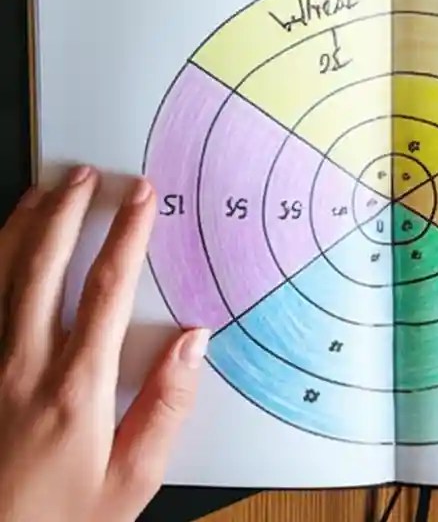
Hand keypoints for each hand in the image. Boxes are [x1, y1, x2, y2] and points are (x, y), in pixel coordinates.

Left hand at [0, 167, 206, 521]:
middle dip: (68, 212)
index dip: (126, 234)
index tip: (140, 197)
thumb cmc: (58, 521)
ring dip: (22, 225)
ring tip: (44, 190)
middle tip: (87, 175)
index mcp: (75, 389)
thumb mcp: (132, 480)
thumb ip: (165, 406)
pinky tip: (2, 246)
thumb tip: (194, 343)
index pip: (106, 289)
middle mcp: (22, 368)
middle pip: (42, 266)